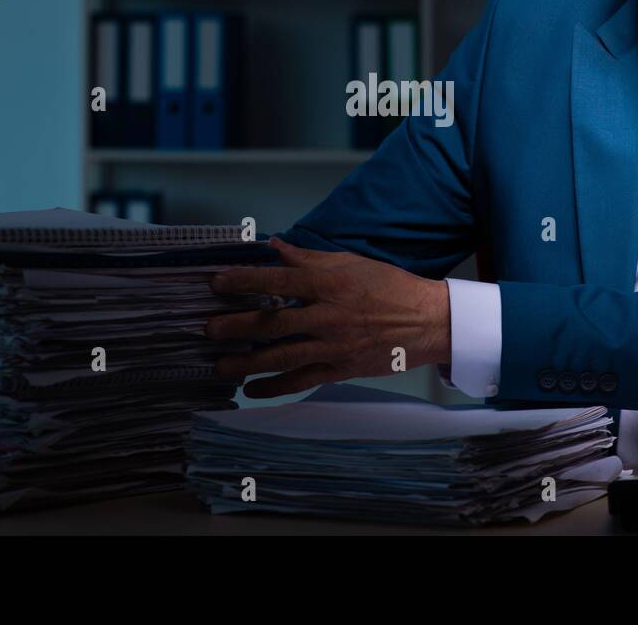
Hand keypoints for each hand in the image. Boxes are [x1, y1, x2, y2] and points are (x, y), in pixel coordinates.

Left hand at [205, 237, 451, 398]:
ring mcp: (334, 347)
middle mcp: (328, 317)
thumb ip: (309, 258)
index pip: (276, 281)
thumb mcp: (351, 262)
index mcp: (330, 284)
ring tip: (219, 365)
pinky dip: (274, 388)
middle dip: (236, 327)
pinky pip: (301, 381)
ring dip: (246, 363)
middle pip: (272, 323)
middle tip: (208, 329)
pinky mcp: (341, 370)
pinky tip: (252, 390)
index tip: (217, 283)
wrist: (428, 322)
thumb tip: (275, 247)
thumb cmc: (391, 287)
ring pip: (281, 357)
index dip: (243, 282)